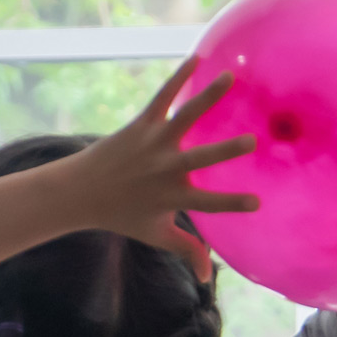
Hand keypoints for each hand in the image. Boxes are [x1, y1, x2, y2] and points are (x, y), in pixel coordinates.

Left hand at [66, 57, 258, 281]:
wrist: (79, 191)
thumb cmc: (122, 215)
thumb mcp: (155, 235)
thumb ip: (186, 251)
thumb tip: (207, 278)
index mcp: (173, 198)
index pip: (209, 205)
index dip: (232, 204)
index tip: (257, 203)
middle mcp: (165, 169)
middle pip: (200, 160)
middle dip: (225, 151)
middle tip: (251, 141)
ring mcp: (153, 143)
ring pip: (186, 118)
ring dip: (208, 97)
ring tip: (231, 79)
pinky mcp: (141, 124)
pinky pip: (163, 97)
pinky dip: (178, 77)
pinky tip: (196, 58)